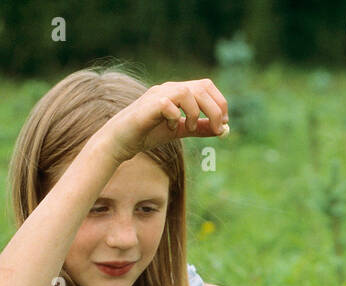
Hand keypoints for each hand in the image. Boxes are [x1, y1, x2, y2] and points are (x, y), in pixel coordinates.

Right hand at [97, 79, 229, 164]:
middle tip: (217, 129)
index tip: (224, 122)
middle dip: (214, 110)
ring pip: (187, 92)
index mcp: (178, 91)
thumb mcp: (179, 131)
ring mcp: (157, 95)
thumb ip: (199, 128)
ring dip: (195, 113)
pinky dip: (175, 117)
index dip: (220, 102)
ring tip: (189, 128)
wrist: (121, 141)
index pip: (206, 86)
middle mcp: (169, 88)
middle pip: (201, 88)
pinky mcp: (148, 106)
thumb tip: (223, 130)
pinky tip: (171, 127)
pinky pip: (168, 105)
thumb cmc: (148, 133)